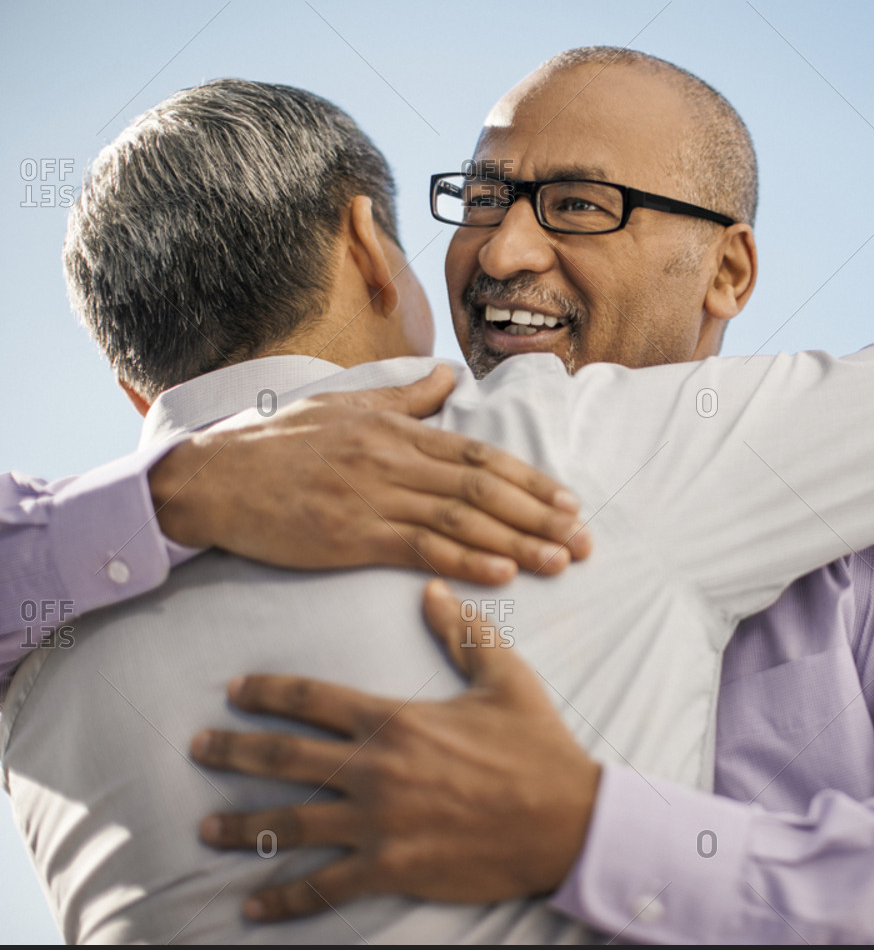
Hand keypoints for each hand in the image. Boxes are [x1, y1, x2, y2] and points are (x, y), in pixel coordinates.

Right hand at [150, 365, 590, 583]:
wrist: (214, 480)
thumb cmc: (281, 445)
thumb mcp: (347, 405)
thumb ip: (405, 396)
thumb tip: (449, 375)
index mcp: (398, 431)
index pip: (480, 456)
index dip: (531, 480)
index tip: (569, 501)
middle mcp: (394, 461)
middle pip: (483, 489)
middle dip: (539, 516)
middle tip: (582, 539)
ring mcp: (373, 499)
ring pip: (460, 521)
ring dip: (516, 542)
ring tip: (559, 560)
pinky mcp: (351, 537)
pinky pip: (419, 549)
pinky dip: (465, 562)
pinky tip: (501, 573)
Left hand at [191, 579, 602, 920]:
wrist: (567, 820)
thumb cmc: (538, 748)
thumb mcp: (506, 680)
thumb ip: (464, 635)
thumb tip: (433, 590)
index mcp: (397, 721)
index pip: (313, 699)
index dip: (267, 692)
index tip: (235, 690)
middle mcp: (376, 770)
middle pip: (282, 757)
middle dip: (232, 751)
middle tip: (197, 748)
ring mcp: (379, 823)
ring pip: (290, 824)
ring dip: (242, 826)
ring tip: (206, 829)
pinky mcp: (392, 868)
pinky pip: (324, 885)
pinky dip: (284, 897)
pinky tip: (253, 904)